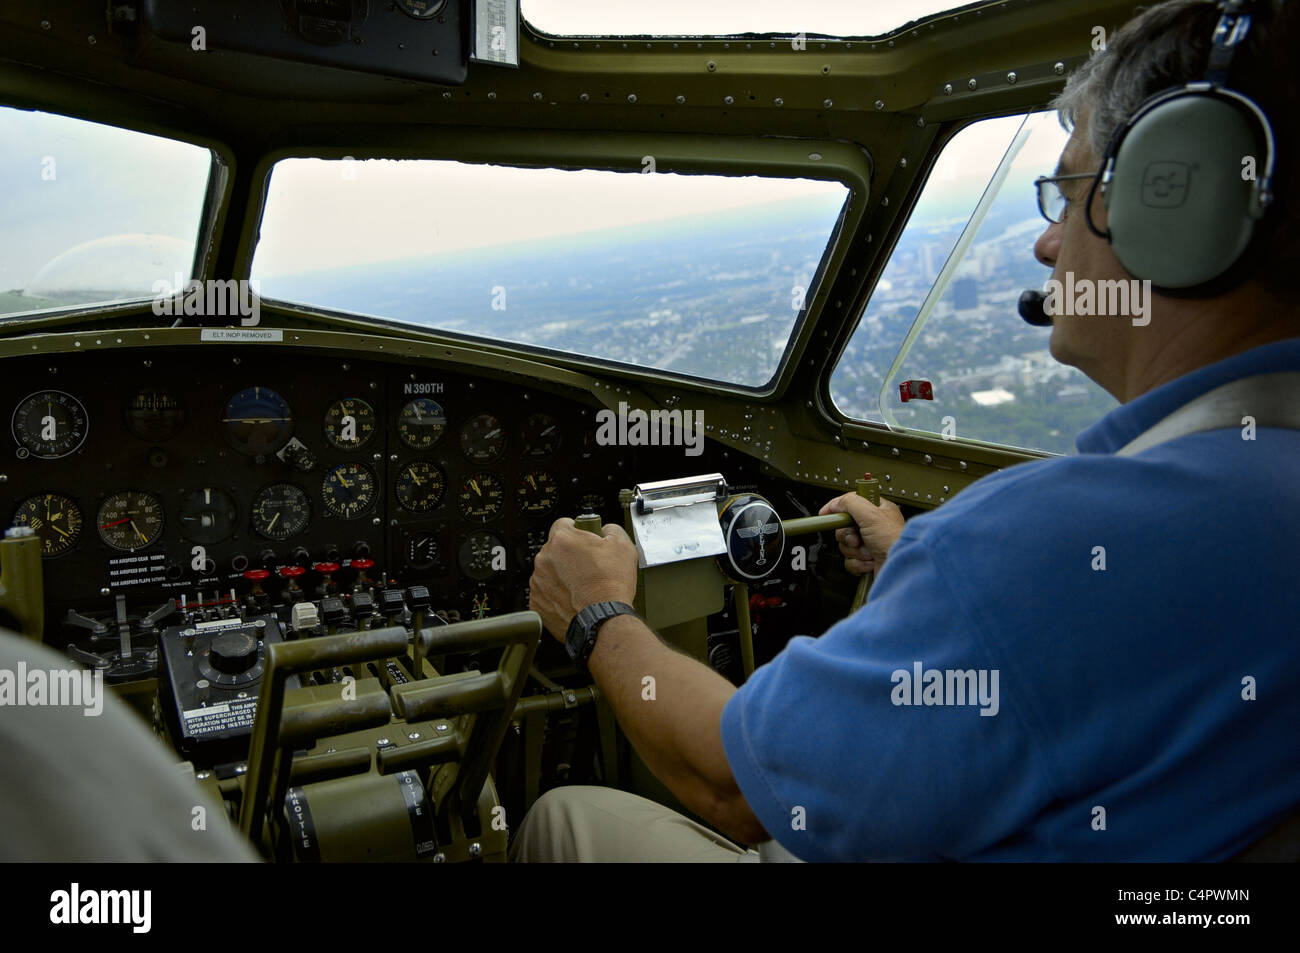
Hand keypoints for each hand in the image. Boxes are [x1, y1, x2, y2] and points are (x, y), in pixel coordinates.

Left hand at [529, 519, 638, 641]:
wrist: (604, 619)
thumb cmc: (611, 585)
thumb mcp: (622, 545)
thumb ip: (611, 529)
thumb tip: (606, 530)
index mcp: (561, 540)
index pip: (563, 523)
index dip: (577, 530)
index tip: (584, 538)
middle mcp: (544, 559)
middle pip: (555, 548)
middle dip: (569, 555)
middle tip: (588, 566)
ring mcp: (538, 582)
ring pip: (549, 571)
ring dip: (562, 575)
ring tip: (582, 585)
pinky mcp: (537, 602)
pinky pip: (545, 592)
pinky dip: (556, 594)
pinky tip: (573, 598)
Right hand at [818, 492, 905, 575]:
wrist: (901, 569)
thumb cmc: (894, 542)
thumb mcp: (871, 514)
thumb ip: (851, 503)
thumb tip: (837, 503)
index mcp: (877, 510)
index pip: (851, 503)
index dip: (837, 508)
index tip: (825, 514)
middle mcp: (873, 526)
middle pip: (844, 527)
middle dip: (849, 536)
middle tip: (857, 539)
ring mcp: (870, 544)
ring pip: (846, 545)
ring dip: (855, 551)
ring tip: (869, 552)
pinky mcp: (867, 560)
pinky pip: (849, 560)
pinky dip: (858, 563)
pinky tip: (870, 561)